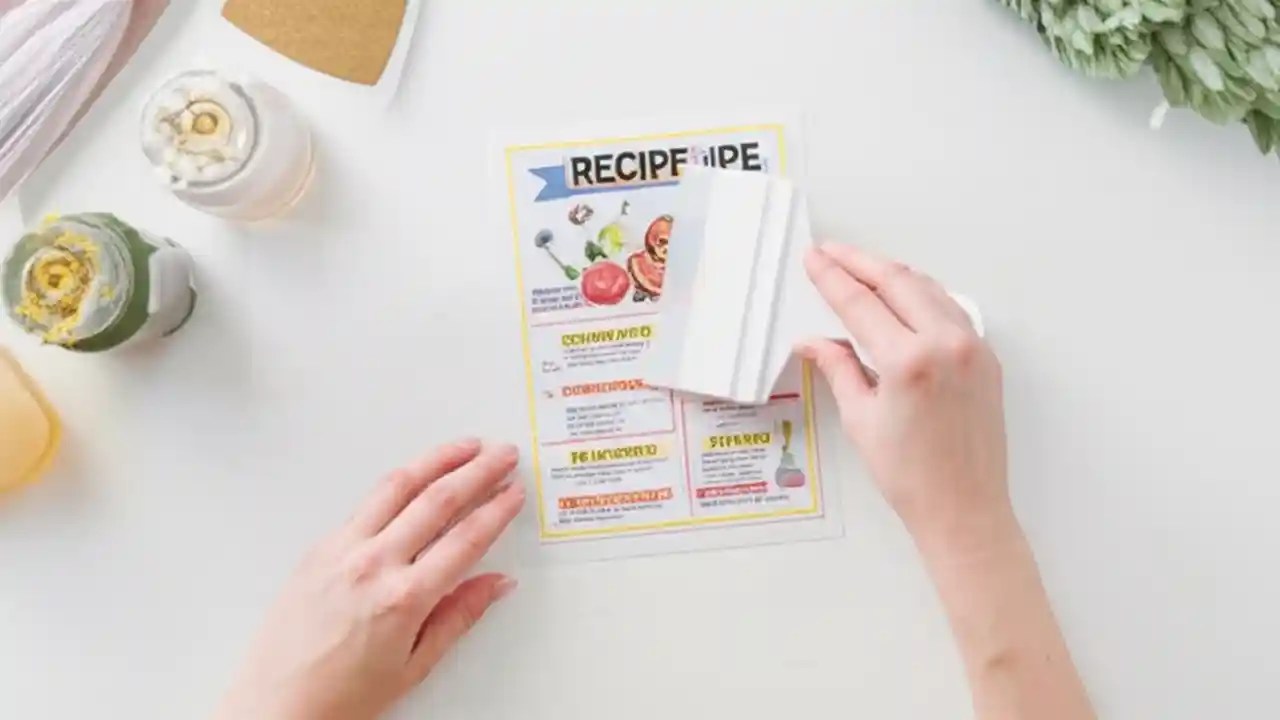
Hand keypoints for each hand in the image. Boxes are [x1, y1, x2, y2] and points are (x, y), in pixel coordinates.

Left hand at [214, 440, 525, 719]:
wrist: (276, 706)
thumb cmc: (339, 697)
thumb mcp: (414, 665)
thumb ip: (459, 616)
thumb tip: (495, 584)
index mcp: (403, 598)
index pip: (465, 538)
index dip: (496, 510)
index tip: (512, 493)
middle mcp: (371, 566)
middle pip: (436, 499)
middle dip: (477, 471)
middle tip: (501, 455)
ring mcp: (341, 551)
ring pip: (397, 486)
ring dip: (436, 460)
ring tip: (463, 447)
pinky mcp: (319, 548)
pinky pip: (365, 503)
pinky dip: (397, 482)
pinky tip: (414, 475)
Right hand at [800, 244, 1011, 553]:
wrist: (964, 507)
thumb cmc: (912, 475)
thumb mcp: (860, 418)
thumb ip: (838, 368)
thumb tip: (814, 342)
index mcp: (908, 361)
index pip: (860, 303)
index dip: (832, 277)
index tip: (815, 260)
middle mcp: (946, 345)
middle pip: (897, 281)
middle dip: (860, 262)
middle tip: (832, 252)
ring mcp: (972, 348)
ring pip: (927, 288)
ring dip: (892, 274)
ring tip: (863, 268)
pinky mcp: (986, 358)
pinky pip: (951, 309)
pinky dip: (922, 294)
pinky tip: (904, 295)